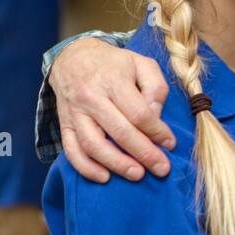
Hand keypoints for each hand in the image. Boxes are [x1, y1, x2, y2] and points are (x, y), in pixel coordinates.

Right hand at [50, 37, 175, 182]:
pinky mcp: (64, 124)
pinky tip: (104, 177)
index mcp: (114, 80)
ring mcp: (75, 113)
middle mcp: (92, 97)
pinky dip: (86, 168)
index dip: (157, 132)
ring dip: (116, 164)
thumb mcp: (141, 63)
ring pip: (93, 145)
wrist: (72, 57)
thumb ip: (156, 87)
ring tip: (137, 175)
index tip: (170, 144)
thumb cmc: (114, 64)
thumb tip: (156, 116)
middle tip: (162, 169)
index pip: (139, 113)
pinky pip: (71, 150)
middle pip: (119, 132)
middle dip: (144, 154)